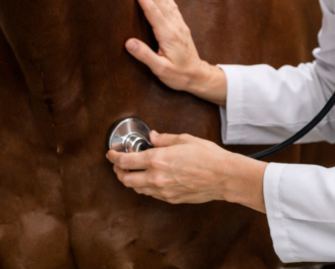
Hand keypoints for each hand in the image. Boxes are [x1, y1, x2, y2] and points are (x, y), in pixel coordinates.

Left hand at [106, 131, 266, 211]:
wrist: (223, 176)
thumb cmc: (207, 156)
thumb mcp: (184, 139)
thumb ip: (163, 138)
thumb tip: (152, 136)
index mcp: (157, 160)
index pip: (126, 161)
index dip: (114, 158)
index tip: (111, 154)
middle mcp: (156, 178)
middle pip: (126, 179)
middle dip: (118, 172)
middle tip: (118, 165)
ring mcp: (163, 191)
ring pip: (137, 189)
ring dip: (130, 181)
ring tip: (131, 173)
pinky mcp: (171, 199)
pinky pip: (151, 194)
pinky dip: (144, 187)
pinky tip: (148, 180)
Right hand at [126, 0, 226, 104]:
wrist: (197, 76)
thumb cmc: (178, 75)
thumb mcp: (161, 70)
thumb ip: (145, 56)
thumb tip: (128, 43)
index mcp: (168, 34)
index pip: (153, 10)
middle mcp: (174, 25)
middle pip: (159, 0)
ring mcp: (178, 23)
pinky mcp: (180, 24)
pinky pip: (171, 3)